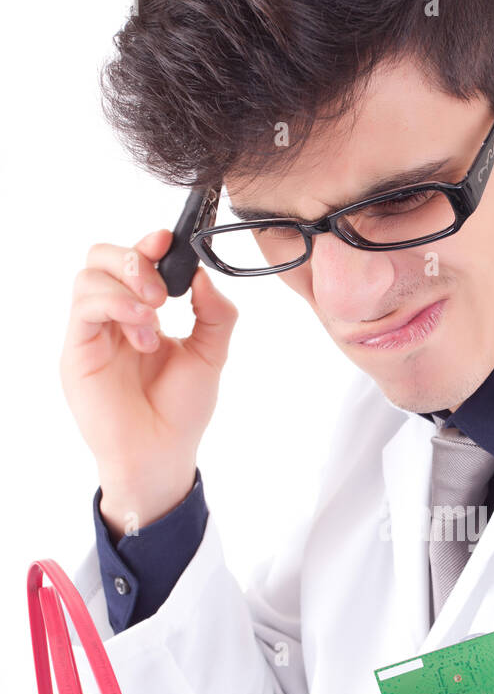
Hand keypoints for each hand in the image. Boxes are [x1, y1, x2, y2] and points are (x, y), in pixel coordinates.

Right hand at [60, 229, 237, 536]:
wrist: (162, 453)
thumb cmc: (181, 410)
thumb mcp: (211, 354)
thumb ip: (215, 313)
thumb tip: (204, 273)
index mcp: (143, 313)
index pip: (135, 260)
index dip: (149, 243)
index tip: (169, 241)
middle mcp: (114, 317)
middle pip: (102, 257)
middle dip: (134, 258)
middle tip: (163, 290)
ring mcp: (93, 332)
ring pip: (89, 275)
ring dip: (127, 285)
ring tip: (154, 317)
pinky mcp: (77, 350)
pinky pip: (84, 306)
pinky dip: (114, 303)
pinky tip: (142, 328)